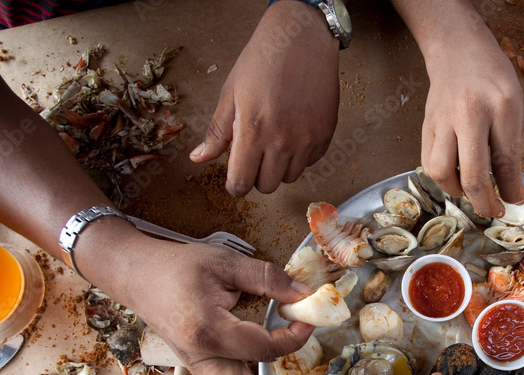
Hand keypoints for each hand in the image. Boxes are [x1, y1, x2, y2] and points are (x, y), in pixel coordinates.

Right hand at [100, 236, 317, 374]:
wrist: (137, 275)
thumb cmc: (178, 267)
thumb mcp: (225, 263)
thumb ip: (267, 278)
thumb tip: (305, 294)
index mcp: (209, 331)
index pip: (261, 348)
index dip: (291, 340)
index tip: (307, 325)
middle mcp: (201, 359)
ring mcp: (197, 369)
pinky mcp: (197, 370)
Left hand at [190, 0, 339, 195]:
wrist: (302, 39)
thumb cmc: (262, 61)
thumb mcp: (231, 94)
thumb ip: (217, 132)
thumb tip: (198, 159)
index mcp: (253, 132)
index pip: (241, 183)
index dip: (235, 185)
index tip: (235, 177)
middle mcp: (282, 142)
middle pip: (266, 186)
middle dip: (256, 176)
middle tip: (254, 154)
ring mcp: (307, 140)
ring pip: (289, 177)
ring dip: (279, 166)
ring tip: (275, 140)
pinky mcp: (325, 135)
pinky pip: (310, 162)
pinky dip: (300, 155)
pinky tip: (294, 131)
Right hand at [419, 20, 523, 217]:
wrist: (458, 51)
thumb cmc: (492, 79)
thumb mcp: (514, 106)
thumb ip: (512, 146)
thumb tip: (511, 189)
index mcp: (500, 107)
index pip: (506, 160)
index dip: (511, 190)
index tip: (514, 205)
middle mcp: (468, 114)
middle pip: (472, 174)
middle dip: (484, 202)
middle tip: (493, 210)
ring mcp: (442, 121)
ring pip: (442, 172)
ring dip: (457, 190)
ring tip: (470, 189)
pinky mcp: (426, 126)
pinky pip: (428, 163)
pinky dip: (442, 178)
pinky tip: (454, 175)